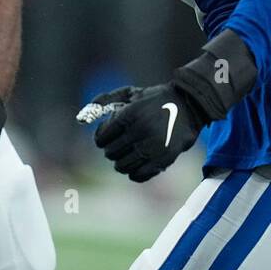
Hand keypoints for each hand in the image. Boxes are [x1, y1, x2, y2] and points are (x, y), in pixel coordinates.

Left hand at [86, 83, 204, 181]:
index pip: (101, 138)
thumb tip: (81, 119)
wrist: (189, 107)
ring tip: (129, 152)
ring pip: (122, 166)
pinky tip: (138, 162)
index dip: (102, 137)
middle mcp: (140, 131)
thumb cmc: (154, 100)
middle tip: (121, 142)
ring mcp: (153, 147)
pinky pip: (138, 176)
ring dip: (122, 161)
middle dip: (112, 149)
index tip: (109, 134)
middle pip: (110, 153)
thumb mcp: (129, 94)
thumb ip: (103, 102)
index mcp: (129, 114)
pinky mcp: (164, 160)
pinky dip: (134, 172)